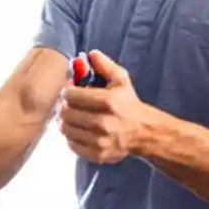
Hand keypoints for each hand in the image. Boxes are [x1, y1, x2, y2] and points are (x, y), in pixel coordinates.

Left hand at [59, 50, 149, 164]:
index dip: (67, 92)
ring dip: (66, 122)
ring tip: (73, 118)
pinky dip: (72, 138)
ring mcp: (100, 141)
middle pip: (66, 113)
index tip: (69, 92)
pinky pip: (72, 146)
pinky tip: (79, 131)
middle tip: (69, 105)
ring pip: (66, 130)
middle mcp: (103, 122)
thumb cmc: (129, 104)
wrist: (143, 132)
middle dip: (65, 107)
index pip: (71, 95)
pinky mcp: (98, 155)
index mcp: (108, 101)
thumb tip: (90, 54)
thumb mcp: (121, 80)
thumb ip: (104, 66)